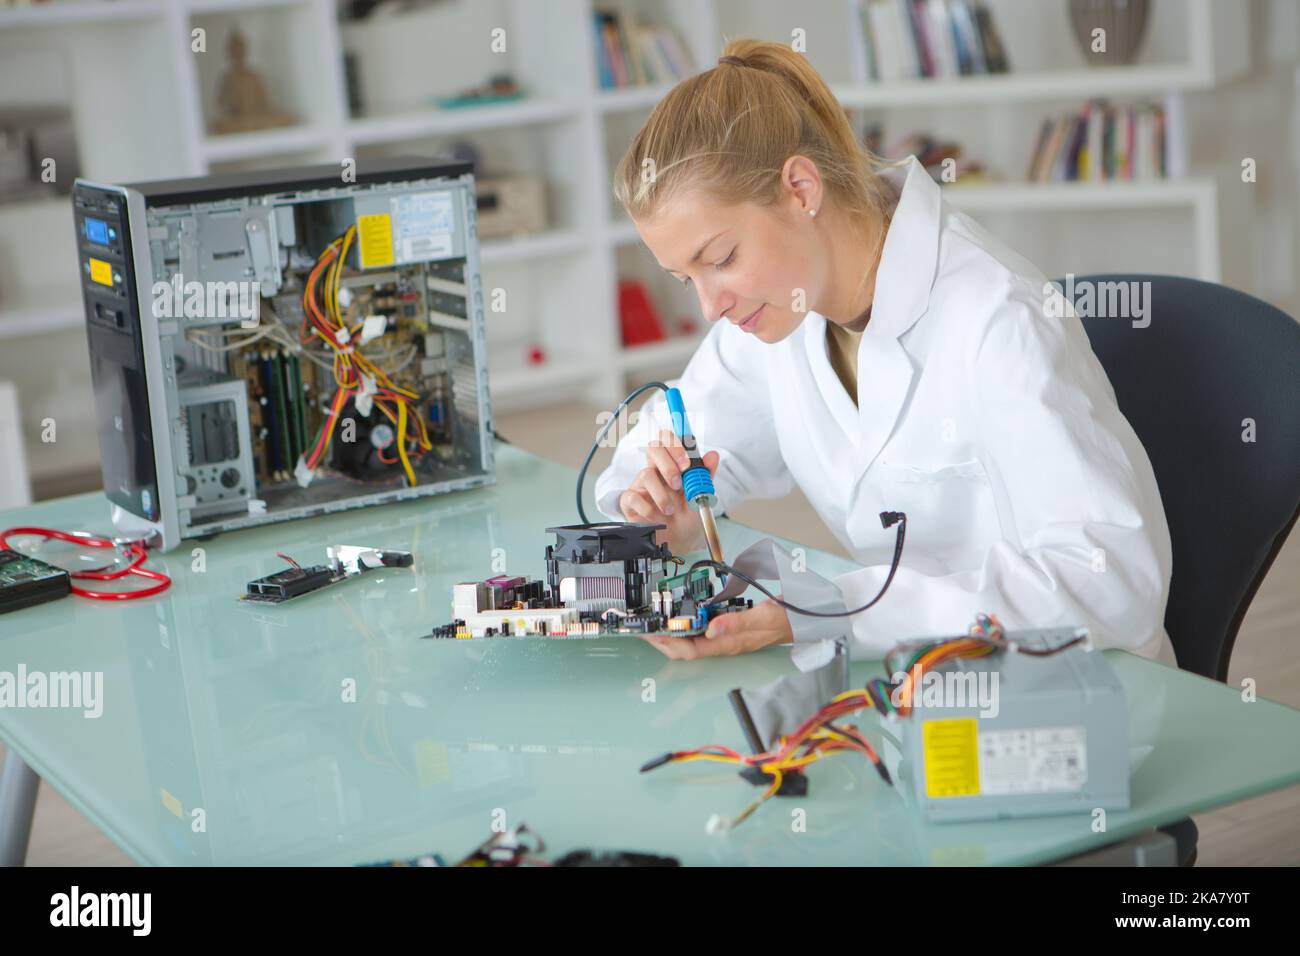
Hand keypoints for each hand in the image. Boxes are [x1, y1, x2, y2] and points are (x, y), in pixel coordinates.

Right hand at [618, 428, 719, 554]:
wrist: (680, 540)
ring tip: (670, 509)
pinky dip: (647, 508)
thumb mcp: (701, 496)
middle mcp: (655, 470)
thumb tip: (713, 455)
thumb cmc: (687, 514)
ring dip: (661, 494)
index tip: (687, 461)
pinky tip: (656, 516)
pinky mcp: (630, 502)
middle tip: (678, 483)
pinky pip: (632, 496)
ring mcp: (641, 485)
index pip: (667, 439)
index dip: (675, 444)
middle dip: (668, 464)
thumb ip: (705, 475)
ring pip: (645, 474)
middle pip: (653, 448)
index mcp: (672, 464)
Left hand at [641, 597, 792, 659]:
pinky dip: (687, 627)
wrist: (803, 618)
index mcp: (729, 644)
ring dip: (672, 637)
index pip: (691, 650)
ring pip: (692, 643)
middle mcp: (724, 644)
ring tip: (654, 628)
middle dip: (663, 643)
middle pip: (686, 650)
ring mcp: (726, 638)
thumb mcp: (762, 616)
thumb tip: (711, 629)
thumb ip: (737, 623)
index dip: (668, 644)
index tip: (651, 634)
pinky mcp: (729, 629)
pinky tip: (680, 620)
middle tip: (644, 631)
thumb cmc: (785, 619)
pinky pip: (702, 633)